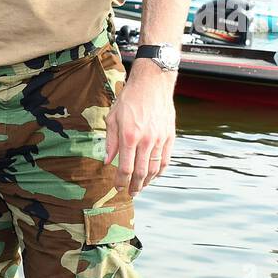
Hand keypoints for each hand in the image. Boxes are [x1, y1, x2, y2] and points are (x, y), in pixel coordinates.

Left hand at [105, 67, 175, 194]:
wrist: (152, 83)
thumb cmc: (129, 99)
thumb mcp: (113, 118)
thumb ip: (110, 142)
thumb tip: (108, 161)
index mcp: (129, 137)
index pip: (125, 168)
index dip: (121, 182)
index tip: (117, 188)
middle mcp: (146, 141)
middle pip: (141, 173)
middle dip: (134, 187)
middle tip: (130, 194)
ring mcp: (160, 139)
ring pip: (155, 169)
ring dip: (147, 182)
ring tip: (141, 187)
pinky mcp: (169, 136)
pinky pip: (166, 160)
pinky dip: (160, 171)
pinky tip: (154, 176)